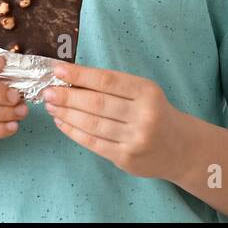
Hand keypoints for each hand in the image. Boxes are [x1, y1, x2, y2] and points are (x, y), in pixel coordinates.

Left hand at [42, 60, 186, 180]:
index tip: (58, 70)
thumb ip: (113, 86)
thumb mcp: (143, 92)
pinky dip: (73, 132)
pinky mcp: (126, 158)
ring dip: (66, 114)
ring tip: (50, 106)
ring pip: (92, 124)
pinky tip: (62, 123)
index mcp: (147, 92)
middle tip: (47, 91)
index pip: (107, 81)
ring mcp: (135, 139)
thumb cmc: (155, 112)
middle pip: (96, 103)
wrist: (180, 148)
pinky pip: (93, 143)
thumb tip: (72, 79)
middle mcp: (143, 115)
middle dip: (67, 97)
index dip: (80, 75)